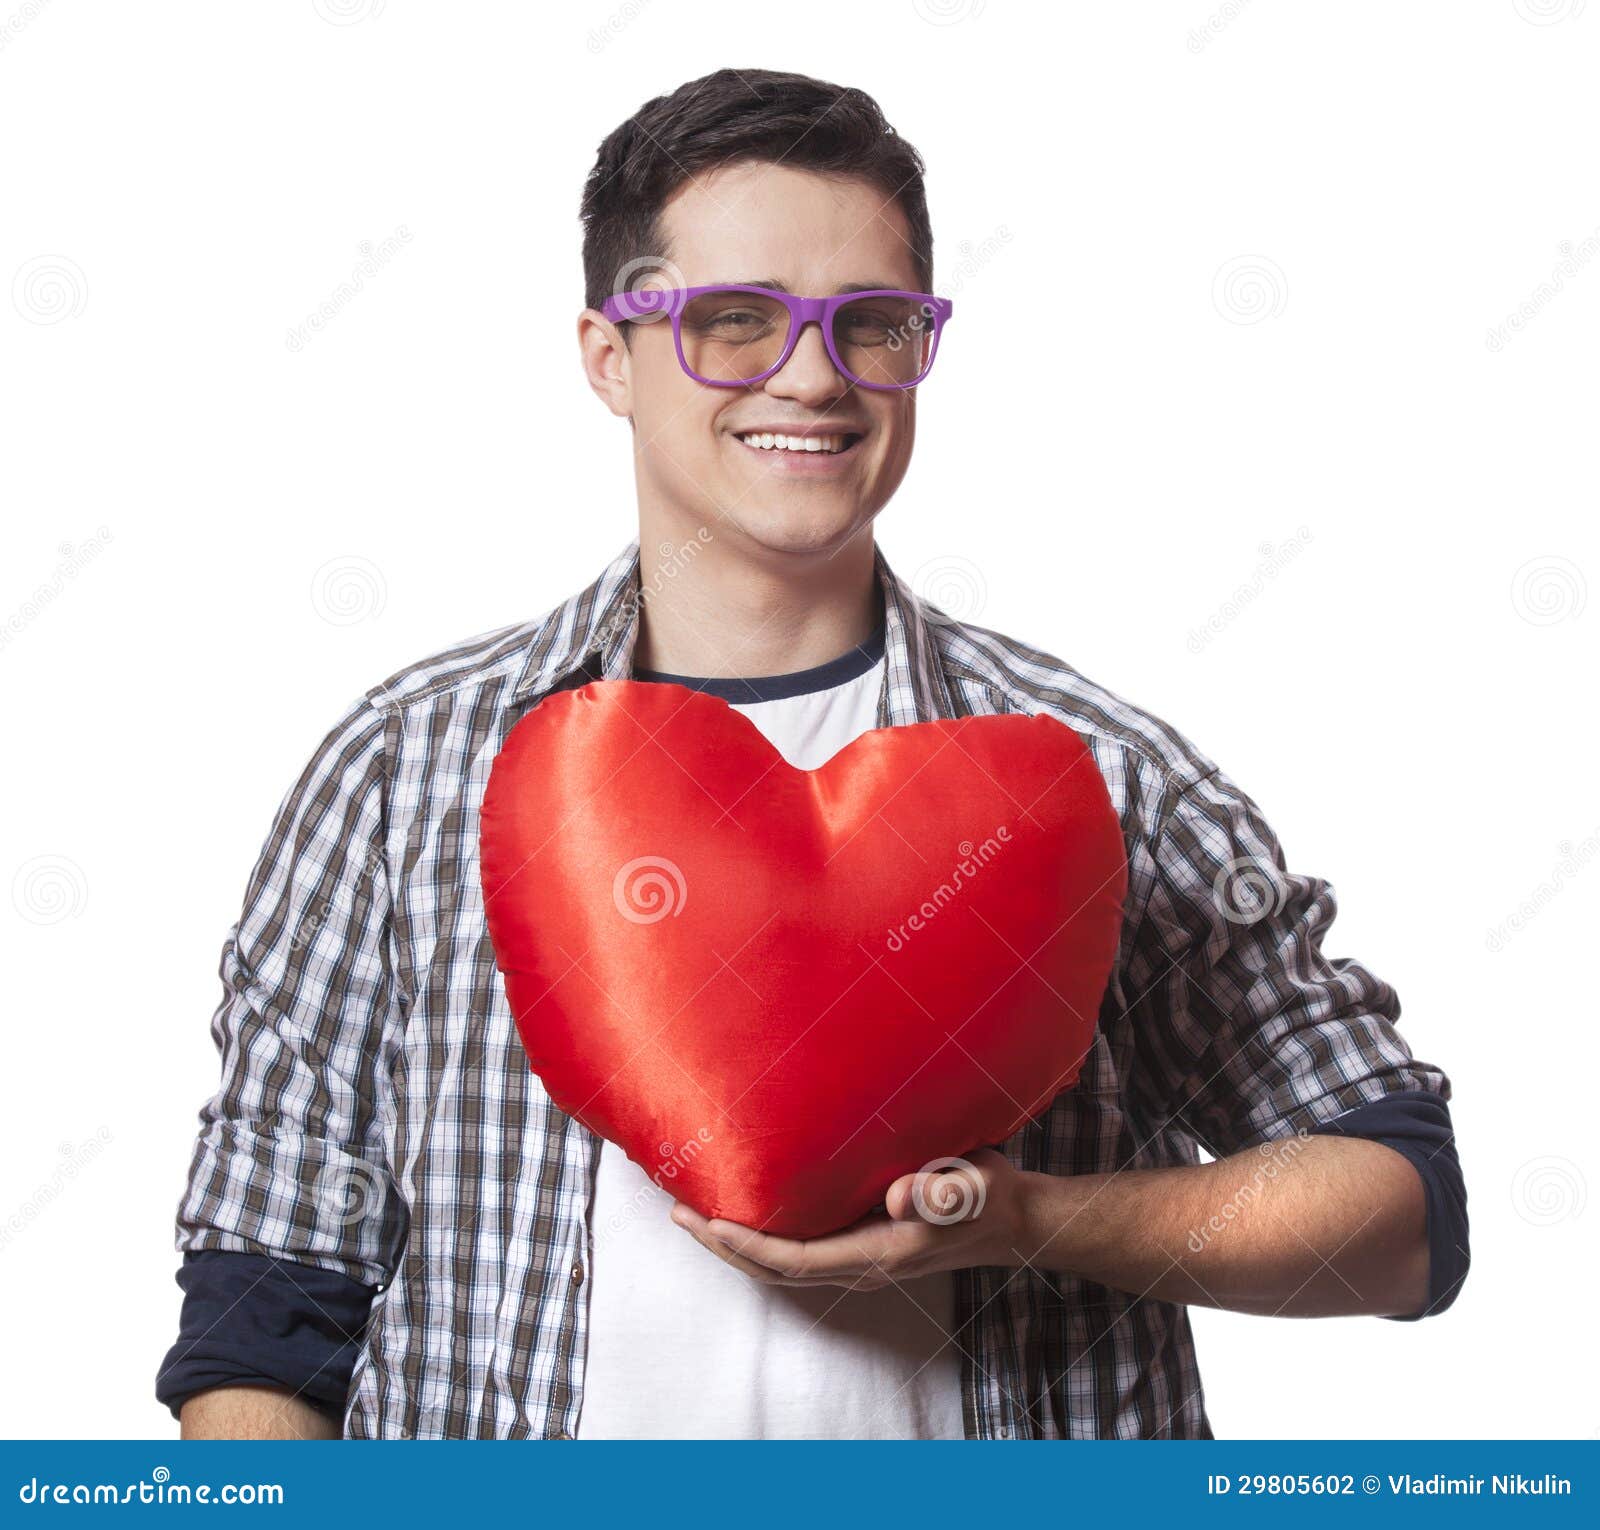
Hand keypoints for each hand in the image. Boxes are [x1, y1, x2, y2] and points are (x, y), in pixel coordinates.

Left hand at [669, 1148, 1027, 1289]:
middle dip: (722, 1244)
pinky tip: (742, 1205)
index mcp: (877, 1253)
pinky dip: (759, 1234)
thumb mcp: (970, 1188)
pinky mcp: (856, 1243)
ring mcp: (855, 1258)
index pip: (795, 1259)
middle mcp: (858, 1264)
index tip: (707, 1221)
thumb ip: (937, 1194)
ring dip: (733, 1241)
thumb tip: (893, 1201)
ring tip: (692, 1209)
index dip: (747, 1244)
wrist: (1009, 1219)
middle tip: (676, 1210)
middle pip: (773, 1268)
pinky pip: (795, 1248)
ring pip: (779, 1261)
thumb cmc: (987, 1198)